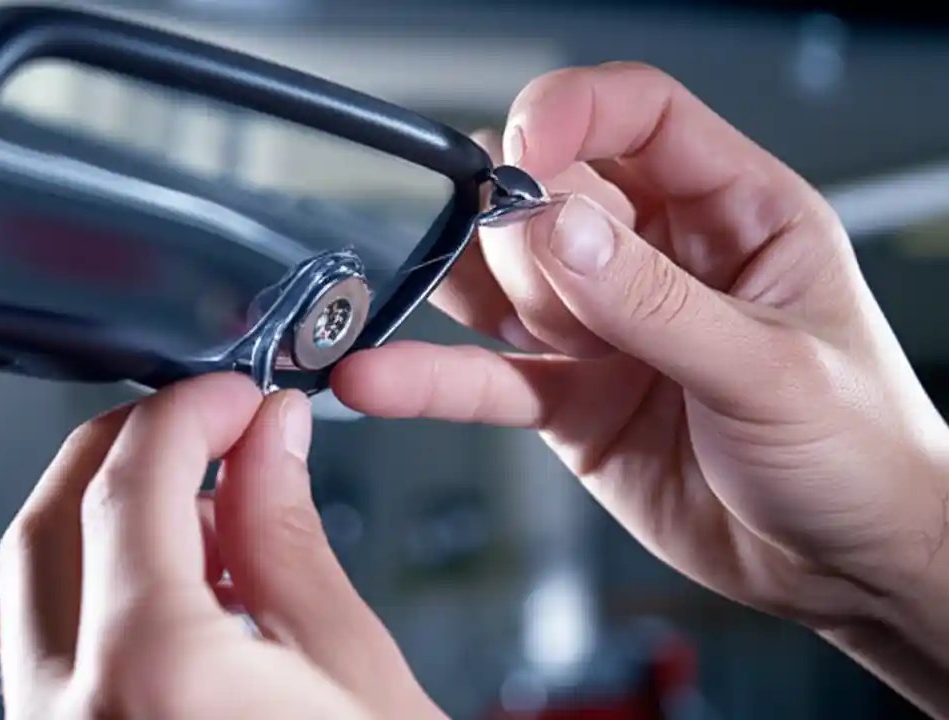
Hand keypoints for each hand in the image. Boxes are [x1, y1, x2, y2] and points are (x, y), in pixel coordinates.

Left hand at [0, 373, 444, 719]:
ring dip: (106, 511)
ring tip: (204, 493)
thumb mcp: (354, 677)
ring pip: (35, 584)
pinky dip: (103, 587)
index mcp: (153, 677)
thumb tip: (269, 439)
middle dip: (125, 442)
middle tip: (205, 419)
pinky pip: (50, 650)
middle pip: (52, 516)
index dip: (188, 410)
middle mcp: (68, 718)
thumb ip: (289, 541)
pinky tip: (181, 580)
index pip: (134, 481)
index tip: (233, 392)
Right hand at [330, 62, 948, 713]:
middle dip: (524, 231)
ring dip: (463, 287)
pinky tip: (383, 378)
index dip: (570, 116)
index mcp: (735, 213)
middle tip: (540, 283)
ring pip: (505, 278)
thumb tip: (563, 232)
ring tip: (434, 303)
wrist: (848, 568)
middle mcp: (660, 259)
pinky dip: (432, 379)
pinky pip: (487, 377)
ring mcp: (607, 330)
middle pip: (551, 195)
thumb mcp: (771, 369)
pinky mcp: (570, 400)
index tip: (519, 152)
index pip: (639, 117)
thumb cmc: (861, 454)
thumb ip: (657, 302)